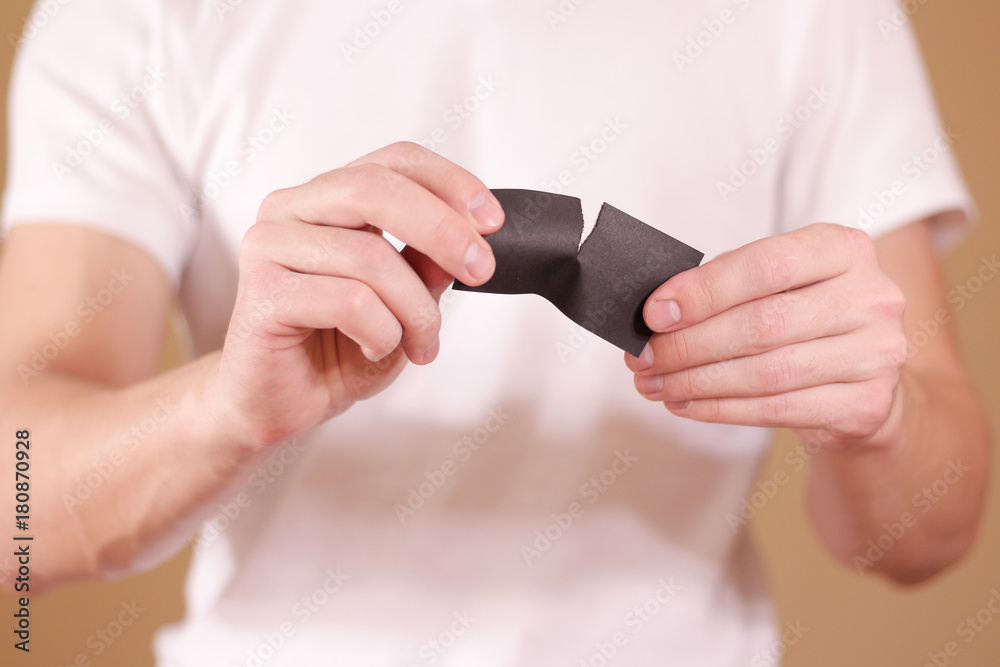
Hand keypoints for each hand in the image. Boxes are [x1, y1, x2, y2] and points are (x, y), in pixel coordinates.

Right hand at [212, 142, 504, 446]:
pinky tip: (375, 348)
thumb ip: (428, 265)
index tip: (492, 221)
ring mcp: (270, 247)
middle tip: (480, 270)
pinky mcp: (262, 294)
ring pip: (370, 256)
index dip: (450, 181)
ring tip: (420, 343)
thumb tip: (469, 234)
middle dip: (443, 229)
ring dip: (415, 309)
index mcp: (327, 198)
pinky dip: (381, 332)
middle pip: (376, 188)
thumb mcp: (403, 304)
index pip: (394, 160)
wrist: (280, 402)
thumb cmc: (336, 348)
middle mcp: (291, 209)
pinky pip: (349, 301)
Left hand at [625, 223, 907, 444]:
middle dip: (689, 344)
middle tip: (644, 358)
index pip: (766, 265)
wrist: (861, 382)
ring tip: (656, 385)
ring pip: (767, 372)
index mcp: (843, 249)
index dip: (704, 291)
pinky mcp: (868, 404)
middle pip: (762, 323)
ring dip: (698, 382)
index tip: (653, 313)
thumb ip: (727, 289)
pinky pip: (778, 409)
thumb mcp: (776, 288)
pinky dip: (721, 409)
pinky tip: (688, 405)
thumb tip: (657, 315)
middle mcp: (872, 297)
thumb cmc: (804, 323)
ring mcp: (878, 353)